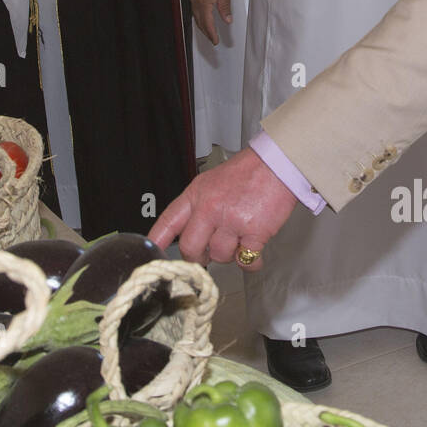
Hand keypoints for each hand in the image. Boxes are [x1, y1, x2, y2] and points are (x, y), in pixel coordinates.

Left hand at [149, 146, 298, 268]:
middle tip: (208, 253)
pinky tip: (253, 250)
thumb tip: (189, 233)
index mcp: (196, 195)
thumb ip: (197, 206)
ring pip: (219, 256)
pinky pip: (246, 261)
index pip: (169, 221)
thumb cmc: (246, 173)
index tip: (151, 253)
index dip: (157, 240)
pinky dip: (250, 261)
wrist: (276, 165)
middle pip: (190, 248)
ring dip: (229, 254)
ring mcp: (231, 221)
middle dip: (198, 256)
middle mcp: (209, 208)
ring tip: (239, 238)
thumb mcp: (210, 182)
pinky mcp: (254, 232)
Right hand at [190, 0, 231, 44]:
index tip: (215, 41)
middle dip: (206, 32)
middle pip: (200, 22)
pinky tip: (203, 17)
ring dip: (202, 25)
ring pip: (196, 16)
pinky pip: (194, 8)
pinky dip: (199, 16)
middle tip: (212, 39)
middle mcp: (195, 1)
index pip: (207, 23)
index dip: (211, 34)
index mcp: (203, 2)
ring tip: (208, 31)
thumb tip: (227, 20)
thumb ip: (225, 7)